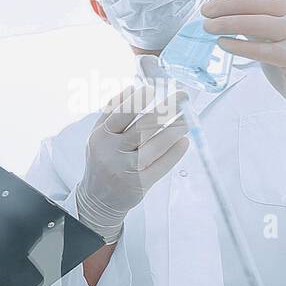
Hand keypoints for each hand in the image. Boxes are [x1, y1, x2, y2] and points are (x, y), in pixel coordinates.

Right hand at [75, 83, 189, 242]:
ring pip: (155, 145)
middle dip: (167, 109)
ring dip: (175, 130)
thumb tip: (132, 87)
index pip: (122, 113)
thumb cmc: (102, 160)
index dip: (140, 99)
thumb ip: (111, 111)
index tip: (156, 88)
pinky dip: (174, 152)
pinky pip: (161, 165)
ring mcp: (125, 169)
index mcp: (101, 136)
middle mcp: (111, 151)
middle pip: (143, 126)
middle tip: (183, 97)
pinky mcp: (139, 184)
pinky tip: (184, 142)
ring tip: (188, 119)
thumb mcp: (98, 135)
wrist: (98, 199)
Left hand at [202, 0, 285, 130]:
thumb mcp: (277, 39)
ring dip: (230, 22)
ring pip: (262, 22)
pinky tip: (223, 44)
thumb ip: (259, 24)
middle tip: (207, 11)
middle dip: (229, 4)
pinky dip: (241, 46)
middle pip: (262, 2)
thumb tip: (225, 11)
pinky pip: (265, 49)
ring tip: (209, 27)